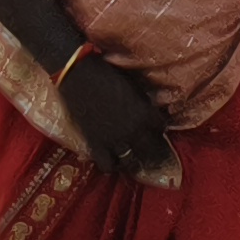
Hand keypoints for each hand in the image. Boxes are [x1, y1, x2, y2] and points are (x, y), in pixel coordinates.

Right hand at [60, 50, 170, 172]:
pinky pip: (108, 165)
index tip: (154, 127)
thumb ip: (142, 101)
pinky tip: (110, 158)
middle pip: (151, 150)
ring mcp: (115, 140)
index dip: (158, 127)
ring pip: (131, 162)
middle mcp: (134, 130)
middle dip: (150, 149)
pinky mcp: (96, 145)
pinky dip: (110, 164)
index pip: (161, 128)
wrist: (78, 75)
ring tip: (129, 155)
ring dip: (131, 159)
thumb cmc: (106, 74)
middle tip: (146, 147)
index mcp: (145, 112)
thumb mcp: (132, 85)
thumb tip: (149, 110)